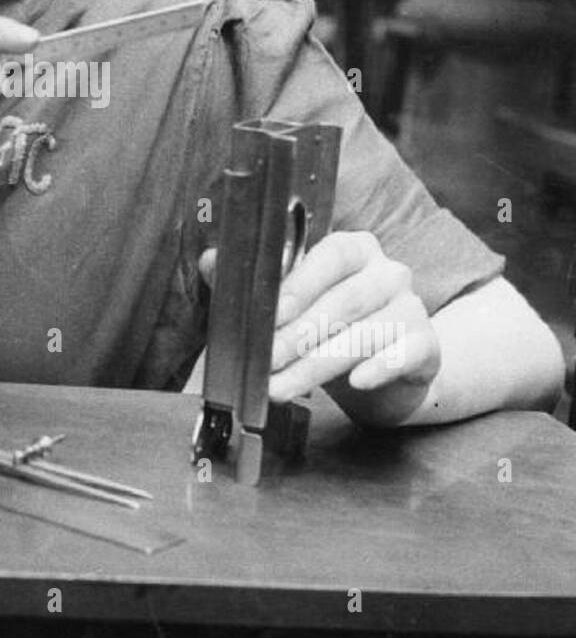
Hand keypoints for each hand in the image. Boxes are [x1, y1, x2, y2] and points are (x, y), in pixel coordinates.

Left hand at [199, 230, 440, 422]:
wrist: (384, 371)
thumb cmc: (331, 328)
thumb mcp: (294, 306)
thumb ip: (254, 281)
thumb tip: (212, 260)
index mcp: (354, 250)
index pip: (330, 255)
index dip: (300, 284)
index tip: (271, 313)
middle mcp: (388, 272)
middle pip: (344, 301)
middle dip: (299, 335)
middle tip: (266, 361)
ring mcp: (411, 307)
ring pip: (366, 334)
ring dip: (319, 363)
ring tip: (283, 387)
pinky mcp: (426, 346)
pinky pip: (407, 353)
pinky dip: (381, 367)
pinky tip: (356, 381)